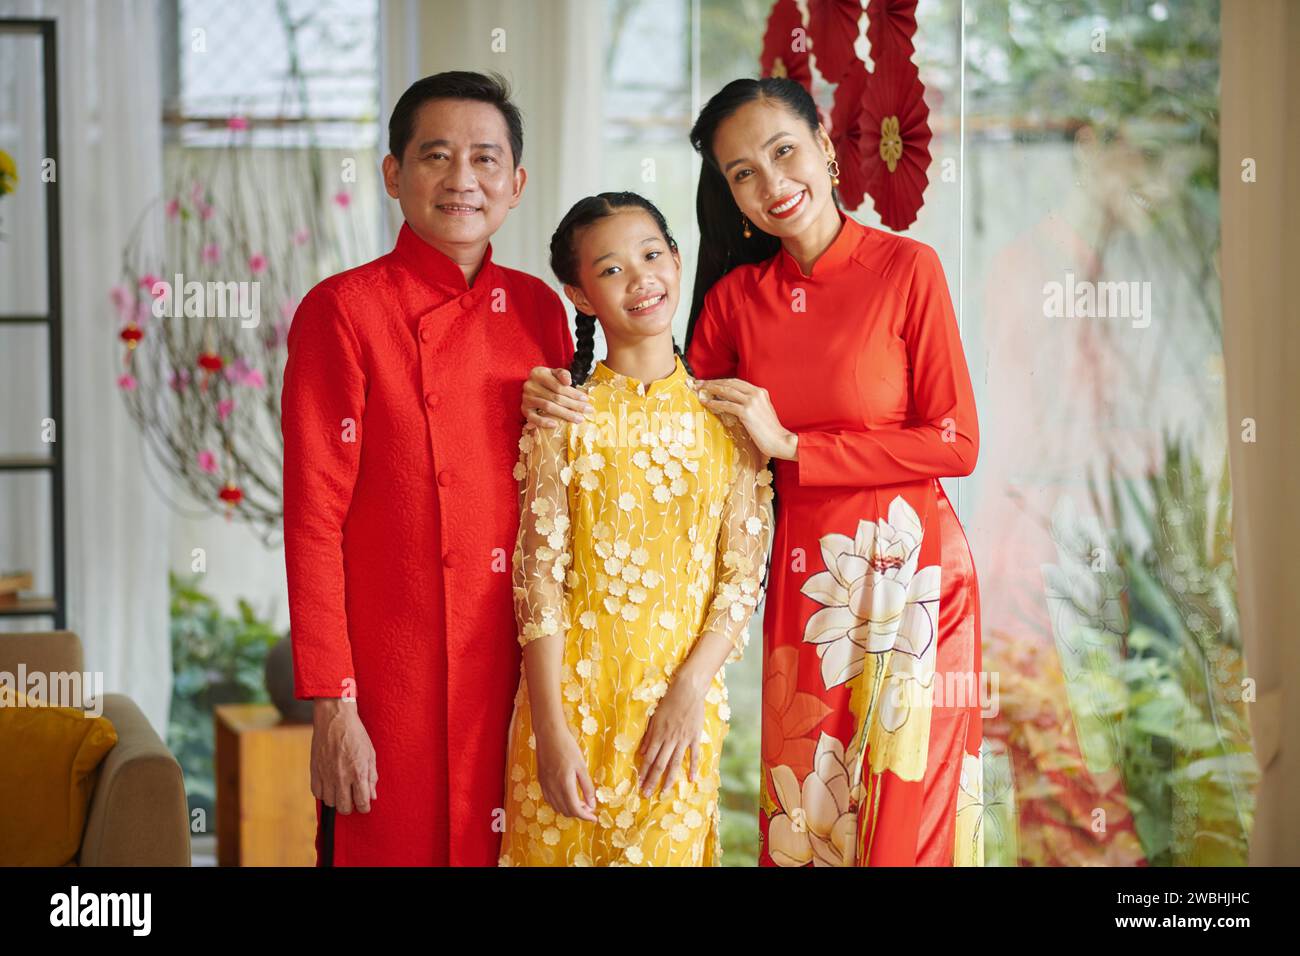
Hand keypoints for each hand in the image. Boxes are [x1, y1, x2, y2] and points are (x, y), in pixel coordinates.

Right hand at [310, 697, 377, 813]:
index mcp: (358, 772)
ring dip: (337, 800)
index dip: (365, 807)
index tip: (364, 805)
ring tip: (341, 791)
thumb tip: (372, 796)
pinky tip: (330, 786)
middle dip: (350, 807)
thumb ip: (372, 776)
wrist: (335, 719)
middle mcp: (341, 777)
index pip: (362, 802)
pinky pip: (317, 793)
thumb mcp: (370, 753)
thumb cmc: (355, 734)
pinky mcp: (315, 770)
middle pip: (344, 807)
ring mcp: (326, 775)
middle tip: (353, 800)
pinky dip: (324, 793)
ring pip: (330, 802)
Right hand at [522, 366, 593, 430]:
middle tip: (587, 411)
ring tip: (578, 419)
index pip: (559, 386)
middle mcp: (530, 385)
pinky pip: (533, 418)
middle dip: (573, 405)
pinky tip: (555, 425)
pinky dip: (543, 422)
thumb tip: (568, 382)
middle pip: (555, 397)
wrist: (531, 385)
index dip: (573, 393)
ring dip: (565, 414)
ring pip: (548, 407)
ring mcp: (526, 398)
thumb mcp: (554, 373)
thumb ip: (563, 374)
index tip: (586, 399)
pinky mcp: (524, 409)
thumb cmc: (547, 379)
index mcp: (538, 373)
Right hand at [535, 718, 597, 821]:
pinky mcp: (541, 781)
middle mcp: (552, 788)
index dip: (585, 816)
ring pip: (556, 807)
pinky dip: (559, 803)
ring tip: (580, 802)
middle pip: (565, 811)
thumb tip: (592, 804)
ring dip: (568, 809)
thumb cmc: (567, 747)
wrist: (549, 734)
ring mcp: (545, 785)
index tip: (594, 818)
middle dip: (578, 813)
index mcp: (564, 785)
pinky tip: (566, 796)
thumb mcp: (581, 766)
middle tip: (589, 807)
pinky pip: (549, 799)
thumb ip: (587, 787)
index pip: (575, 809)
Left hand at [636, 675, 706, 797]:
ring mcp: (683, 740)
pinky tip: (691, 779)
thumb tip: (641, 752)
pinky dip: (692, 768)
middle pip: (660, 764)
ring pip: (675, 763)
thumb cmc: (668, 700)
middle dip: (652, 781)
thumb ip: (648, 736)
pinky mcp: (694, 737)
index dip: (644, 772)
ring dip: (669, 780)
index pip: (649, 758)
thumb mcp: (654, 717)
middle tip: (647, 795)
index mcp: (658, 734)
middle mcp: (670, 740)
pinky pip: (694, 755)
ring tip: (664, 792)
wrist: (687, 690)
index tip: (639, 784)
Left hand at [697, 378, 797, 459]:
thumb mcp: (761, 412)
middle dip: (712, 382)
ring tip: (699, 391)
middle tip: (699, 384)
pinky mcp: (747, 412)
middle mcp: (756, 393)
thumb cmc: (770, 431)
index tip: (709, 382)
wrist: (780, 441)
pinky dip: (715, 403)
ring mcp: (751, 402)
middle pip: (729, 383)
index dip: (721, 381)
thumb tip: (731, 403)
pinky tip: (707, 403)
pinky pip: (726, 405)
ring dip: (710, 389)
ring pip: (726, 391)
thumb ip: (749, 404)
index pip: (736, 382)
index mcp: (760, 392)